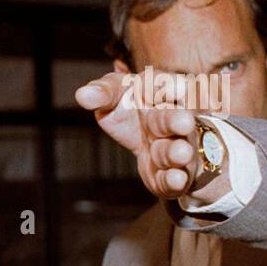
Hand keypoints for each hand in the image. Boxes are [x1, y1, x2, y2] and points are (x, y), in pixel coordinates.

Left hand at [75, 71, 222, 200]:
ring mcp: (174, 146)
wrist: (143, 132)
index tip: (176, 88)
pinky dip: (173, 180)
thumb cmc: (129, 105)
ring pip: (176, 149)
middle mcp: (172, 118)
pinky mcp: (167, 172)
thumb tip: (82, 95)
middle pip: (174, 118)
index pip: (166, 84)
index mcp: (159, 92)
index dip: (171, 86)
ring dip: (177, 153)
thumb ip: (103, 93)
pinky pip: (171, 178)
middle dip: (177, 121)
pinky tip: (176, 181)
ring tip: (181, 155)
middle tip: (183, 123)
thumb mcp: (114, 93)